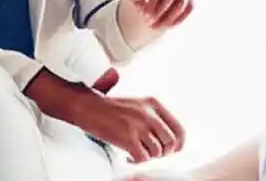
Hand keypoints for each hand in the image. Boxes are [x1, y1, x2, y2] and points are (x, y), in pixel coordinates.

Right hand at [71, 94, 185, 163]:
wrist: (86, 106)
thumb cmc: (108, 107)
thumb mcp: (135, 104)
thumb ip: (152, 116)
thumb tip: (167, 138)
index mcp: (153, 104)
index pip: (179, 129)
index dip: (177, 144)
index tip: (171, 150)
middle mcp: (149, 114)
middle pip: (170, 143)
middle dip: (162, 152)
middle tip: (149, 152)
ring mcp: (139, 126)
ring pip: (157, 152)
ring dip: (147, 156)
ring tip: (135, 153)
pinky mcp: (128, 138)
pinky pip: (142, 158)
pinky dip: (136, 161)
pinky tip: (127, 157)